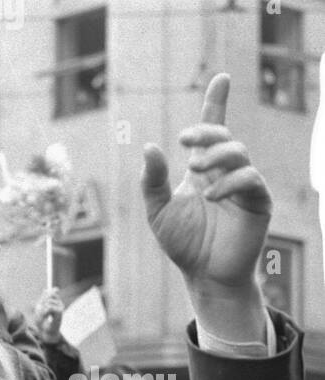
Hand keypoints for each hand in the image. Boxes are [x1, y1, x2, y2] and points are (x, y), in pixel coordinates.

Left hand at [34, 288, 63, 343]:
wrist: (46, 332)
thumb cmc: (42, 322)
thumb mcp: (40, 308)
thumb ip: (42, 299)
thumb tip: (45, 289)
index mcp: (56, 301)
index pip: (51, 291)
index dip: (44, 296)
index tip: (41, 305)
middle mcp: (60, 302)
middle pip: (49, 295)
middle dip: (41, 304)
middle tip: (42, 313)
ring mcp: (61, 306)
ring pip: (47, 302)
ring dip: (42, 310)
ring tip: (44, 316)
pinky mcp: (60, 311)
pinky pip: (49, 307)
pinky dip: (44, 313)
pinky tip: (46, 317)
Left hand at [142, 74, 269, 338]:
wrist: (203, 273)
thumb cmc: (182, 243)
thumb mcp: (158, 211)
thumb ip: (152, 181)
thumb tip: (149, 147)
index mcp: (203, 169)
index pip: (212, 129)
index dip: (216, 103)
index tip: (221, 78)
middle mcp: (225, 171)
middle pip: (224, 136)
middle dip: (207, 131)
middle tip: (186, 141)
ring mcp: (244, 185)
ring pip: (239, 153)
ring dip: (216, 156)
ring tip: (195, 170)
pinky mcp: (258, 203)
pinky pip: (251, 180)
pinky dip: (230, 183)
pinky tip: (212, 196)